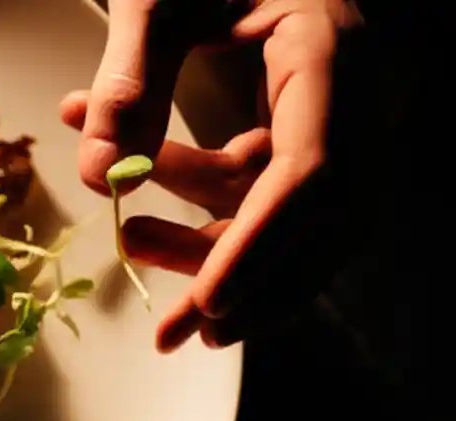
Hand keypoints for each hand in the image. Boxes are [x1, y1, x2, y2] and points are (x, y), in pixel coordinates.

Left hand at [63, 0, 362, 351]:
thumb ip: (130, 77)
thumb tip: (99, 175)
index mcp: (332, 53)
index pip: (315, 173)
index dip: (263, 246)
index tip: (211, 301)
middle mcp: (356, 97)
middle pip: (321, 222)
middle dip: (246, 281)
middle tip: (175, 332)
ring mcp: (345, 120)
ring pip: (296, 222)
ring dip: (214, 247)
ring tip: (133, 244)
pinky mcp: (317, 135)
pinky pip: (272, 197)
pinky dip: (210, 211)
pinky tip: (142, 197)